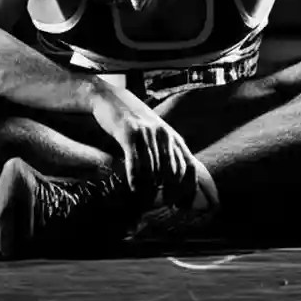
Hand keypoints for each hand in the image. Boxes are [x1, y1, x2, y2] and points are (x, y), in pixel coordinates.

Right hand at [87, 83, 198, 207]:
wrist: (111, 98)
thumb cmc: (134, 120)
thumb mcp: (156, 132)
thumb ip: (167, 150)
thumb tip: (174, 177)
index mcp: (173, 136)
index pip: (188, 166)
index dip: (185, 187)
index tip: (177, 201)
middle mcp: (163, 135)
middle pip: (172, 172)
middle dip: (166, 190)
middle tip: (157, 201)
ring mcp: (147, 134)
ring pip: (153, 169)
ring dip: (149, 186)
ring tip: (143, 196)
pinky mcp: (129, 133)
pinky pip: (135, 161)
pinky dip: (135, 178)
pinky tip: (133, 187)